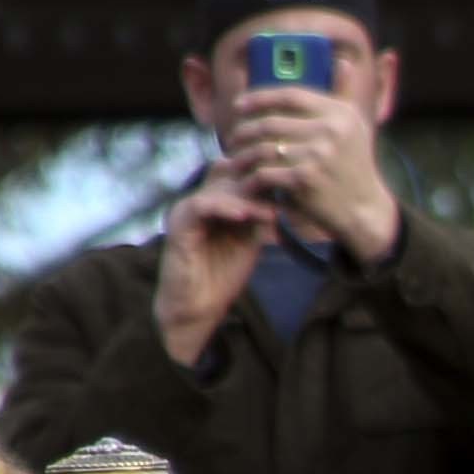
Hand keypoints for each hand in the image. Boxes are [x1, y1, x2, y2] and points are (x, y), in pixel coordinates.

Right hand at [153, 170, 276, 364]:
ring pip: (217, 187)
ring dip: (247, 194)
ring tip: (272, 204)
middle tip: (284, 167)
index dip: (264, 167)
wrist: (198, 307)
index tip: (294, 169)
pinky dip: (224, 208)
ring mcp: (188, 210)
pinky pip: (200, 207)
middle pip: (228, 170)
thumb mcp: (252, 240)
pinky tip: (244, 214)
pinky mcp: (178, 226)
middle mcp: (201, 199)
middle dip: (257, 168)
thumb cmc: (223, 274)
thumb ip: (263, 216)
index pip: (239, 171)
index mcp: (217, 200)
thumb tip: (288, 193)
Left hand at [217, 83, 401, 260]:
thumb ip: (345, 94)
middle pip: (270, 122)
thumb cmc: (356, 165)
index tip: (240, 104)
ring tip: (235, 159)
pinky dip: (251, 178)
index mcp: (339, 114)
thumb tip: (342, 62)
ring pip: (263, 148)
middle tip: (233, 138)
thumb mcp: (356, 127)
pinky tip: (246, 181)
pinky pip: (265, 173)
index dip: (260, 97)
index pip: (290, 95)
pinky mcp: (305, 181)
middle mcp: (330, 132)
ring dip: (243, 155)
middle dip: (244, 130)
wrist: (364, 209)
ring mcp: (317, 156)